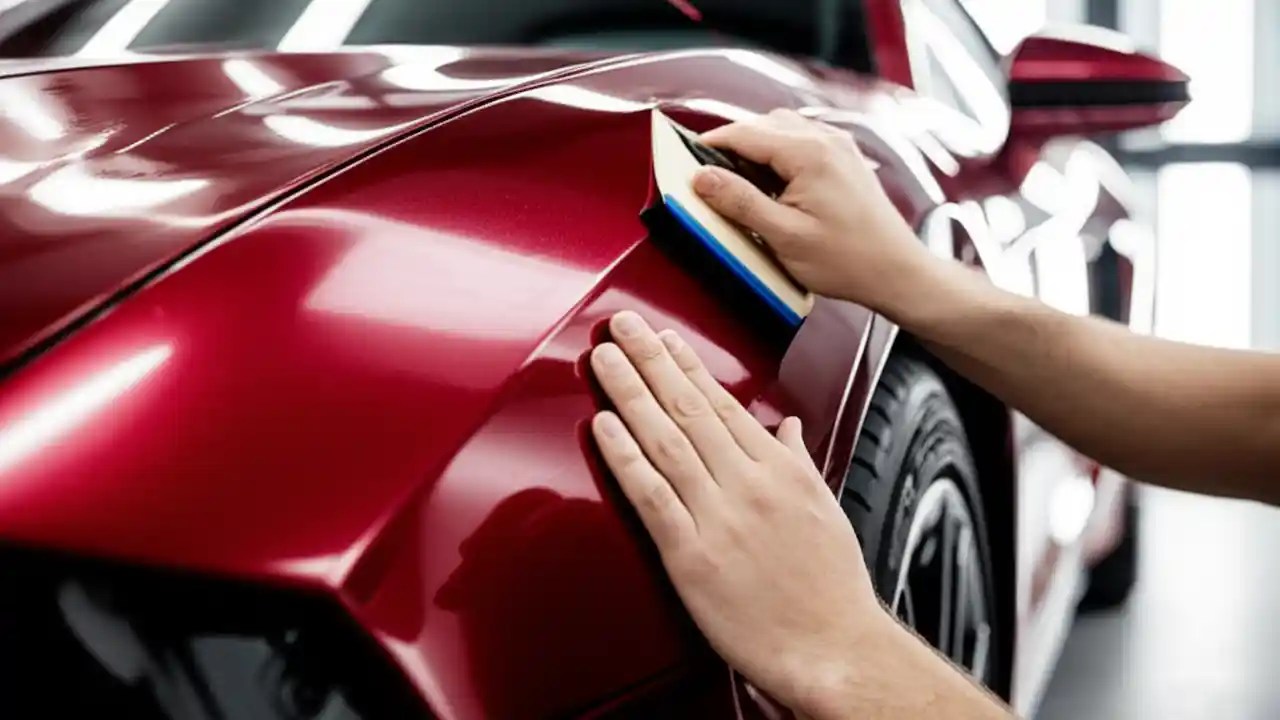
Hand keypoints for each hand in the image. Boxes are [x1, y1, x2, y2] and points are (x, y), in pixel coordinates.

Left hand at [589, 311, 889, 718]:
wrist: (833, 647)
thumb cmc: (830, 585)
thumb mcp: (823, 508)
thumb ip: (798, 461)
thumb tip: (788, 429)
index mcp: (780, 469)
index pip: (723, 402)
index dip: (686, 364)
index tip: (663, 337)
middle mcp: (748, 483)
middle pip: (688, 407)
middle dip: (650, 359)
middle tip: (622, 323)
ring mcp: (718, 517)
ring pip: (664, 439)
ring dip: (629, 392)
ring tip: (604, 358)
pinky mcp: (692, 555)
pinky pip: (651, 495)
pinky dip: (626, 457)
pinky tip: (604, 426)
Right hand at [693, 109, 931, 312]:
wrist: (896, 272)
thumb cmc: (847, 260)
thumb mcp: (783, 236)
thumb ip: (740, 202)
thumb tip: (702, 178)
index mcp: (809, 153)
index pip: (745, 133)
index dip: (711, 143)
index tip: (685, 157)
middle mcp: (826, 140)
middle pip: (763, 125)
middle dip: (732, 144)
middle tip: (708, 172)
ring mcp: (839, 147)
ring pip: (782, 128)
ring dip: (756, 146)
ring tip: (738, 179)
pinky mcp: (845, 159)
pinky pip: (802, 140)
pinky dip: (779, 152)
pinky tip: (772, 181)